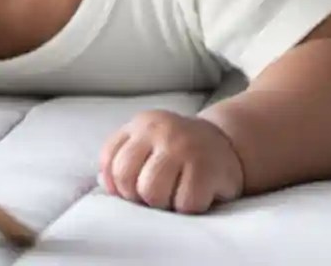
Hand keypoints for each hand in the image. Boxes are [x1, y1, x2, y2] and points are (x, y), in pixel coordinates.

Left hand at [99, 110, 243, 213]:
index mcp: (141, 125)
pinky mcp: (207, 169)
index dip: (117, 185)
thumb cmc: (178, 151)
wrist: (227, 144)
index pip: (110, 161)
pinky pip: (185, 203)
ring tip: (175, 194)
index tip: (133, 189)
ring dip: (163, 203)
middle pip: (126, 177)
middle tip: (156, 194)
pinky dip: (188, 207)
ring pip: (152, 192)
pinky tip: (196, 194)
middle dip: (138, 195)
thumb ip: (122, 158)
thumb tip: (103, 184)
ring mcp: (184, 147)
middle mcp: (160, 131)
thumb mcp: (147, 143)